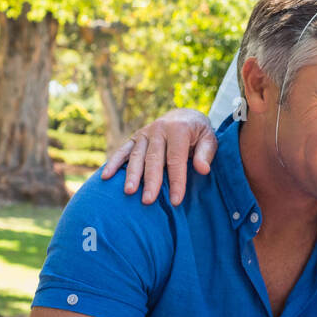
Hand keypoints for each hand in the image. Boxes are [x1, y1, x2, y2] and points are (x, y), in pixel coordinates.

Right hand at [101, 108, 217, 205]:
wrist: (185, 116)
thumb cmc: (199, 134)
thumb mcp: (209, 139)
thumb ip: (205, 154)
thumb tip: (203, 170)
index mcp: (178, 129)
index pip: (176, 159)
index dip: (176, 181)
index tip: (175, 200)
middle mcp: (159, 129)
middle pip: (154, 159)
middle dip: (151, 181)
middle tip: (148, 200)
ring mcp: (144, 133)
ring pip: (136, 156)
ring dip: (132, 174)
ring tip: (129, 192)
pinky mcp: (135, 138)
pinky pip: (122, 150)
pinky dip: (114, 163)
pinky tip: (106, 177)